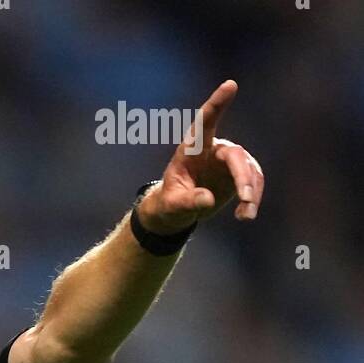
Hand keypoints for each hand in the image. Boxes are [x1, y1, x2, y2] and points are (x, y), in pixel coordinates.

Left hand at [138, 79, 263, 233]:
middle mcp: (214, 149)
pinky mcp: (239, 174)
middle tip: (245, 199)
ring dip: (251, 192)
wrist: (178, 211)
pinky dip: (253, 199)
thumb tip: (208, 199)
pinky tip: (245, 216)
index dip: (217, 103)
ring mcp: (229, 161)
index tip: (230, 85)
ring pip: (249, 170)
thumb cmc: (169, 203)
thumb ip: (187, 201)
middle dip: (242, 176)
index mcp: (193, 148)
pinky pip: (254, 182)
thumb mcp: (172, 205)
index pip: (205, 122)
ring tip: (245, 216)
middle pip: (235, 156)